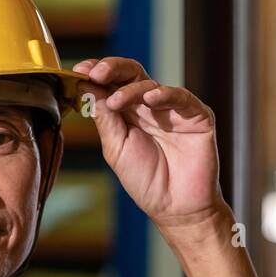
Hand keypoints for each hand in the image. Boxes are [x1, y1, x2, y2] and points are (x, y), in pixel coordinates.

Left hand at [73, 57, 226, 230]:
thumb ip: (104, 118)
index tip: (79, 71)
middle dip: (112, 69)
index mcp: (128, 113)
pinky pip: (181, 97)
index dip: (96, 74)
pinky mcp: (196, 116)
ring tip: (116, 101)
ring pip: (150, 84)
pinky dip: (165, 94)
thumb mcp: (116, 148)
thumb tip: (86, 85)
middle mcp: (149, 107)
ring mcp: (172, 109)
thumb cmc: (147, 181)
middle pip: (130, 74)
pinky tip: (150, 99)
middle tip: (96, 72)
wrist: (175, 208)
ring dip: (130, 89)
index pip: (111, 84)